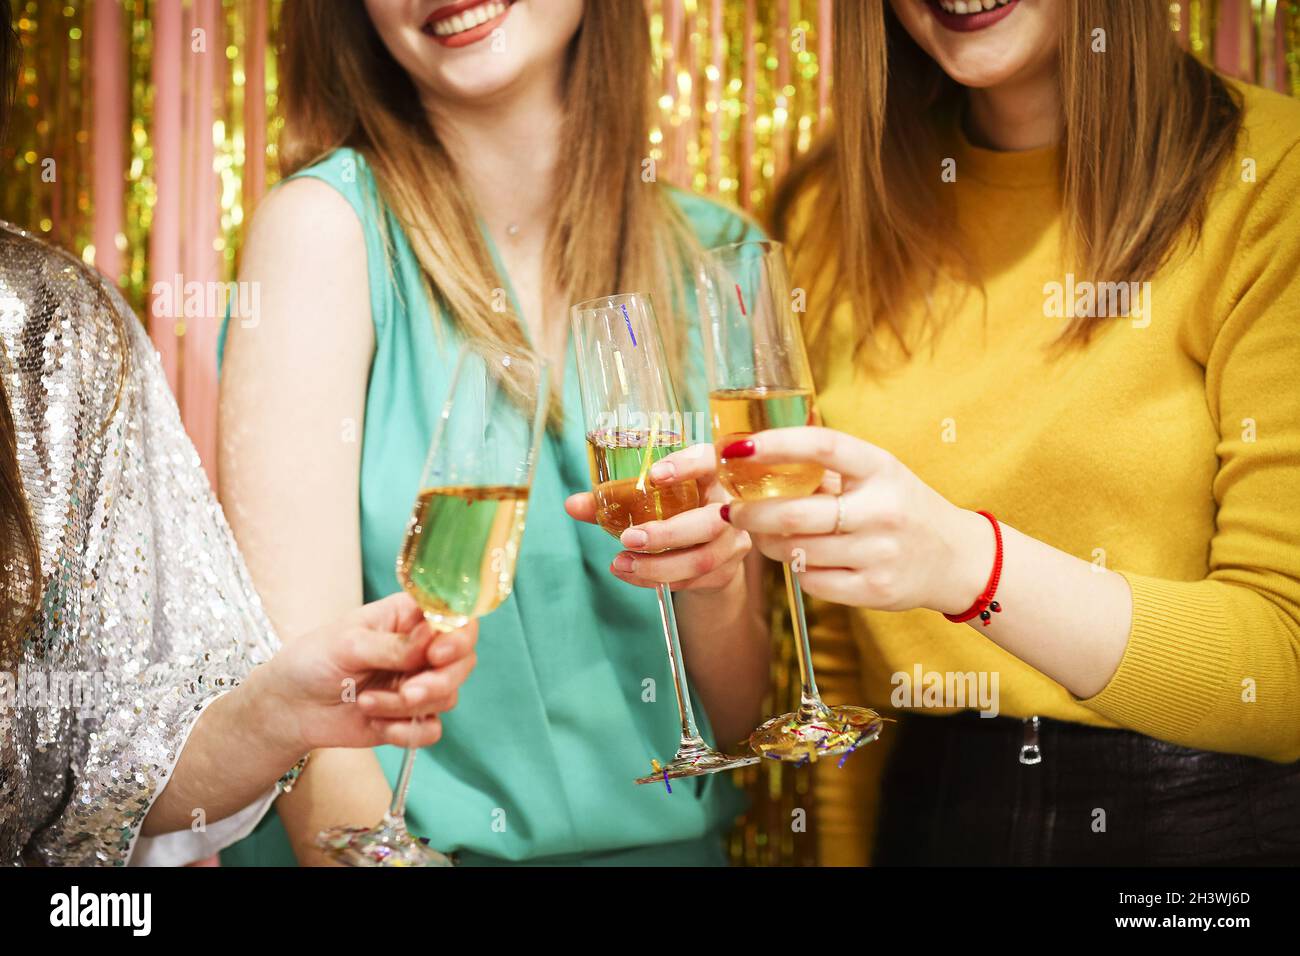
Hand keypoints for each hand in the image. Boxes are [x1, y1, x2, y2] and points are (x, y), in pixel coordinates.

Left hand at [249, 591, 478, 753]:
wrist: (290, 707)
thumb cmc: (313, 660)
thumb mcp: (348, 644)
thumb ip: (393, 645)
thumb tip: (432, 639)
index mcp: (409, 618)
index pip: (455, 618)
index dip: (458, 636)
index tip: (437, 653)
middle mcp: (421, 649)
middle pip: (463, 661)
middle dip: (438, 681)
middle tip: (408, 692)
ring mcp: (418, 683)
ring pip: (447, 697)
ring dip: (408, 707)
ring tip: (367, 702)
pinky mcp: (410, 717)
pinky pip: (431, 729)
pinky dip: (407, 732)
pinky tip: (377, 724)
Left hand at [564, 442, 751, 592]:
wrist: (711, 553)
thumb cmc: (676, 512)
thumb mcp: (649, 501)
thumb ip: (614, 500)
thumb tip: (572, 505)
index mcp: (711, 475)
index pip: (708, 461)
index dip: (685, 466)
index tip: (654, 475)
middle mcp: (729, 506)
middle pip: (708, 522)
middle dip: (666, 533)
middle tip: (627, 538)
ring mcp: (733, 541)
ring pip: (700, 559)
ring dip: (656, 566)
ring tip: (620, 563)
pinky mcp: (727, 571)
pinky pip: (693, 580)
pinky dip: (657, 580)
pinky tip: (632, 575)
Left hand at [719, 428, 992, 612]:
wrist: (957, 559)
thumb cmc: (903, 508)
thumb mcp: (877, 474)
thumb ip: (829, 466)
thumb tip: (758, 454)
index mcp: (880, 469)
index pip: (822, 447)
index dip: (775, 444)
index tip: (737, 447)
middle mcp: (882, 510)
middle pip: (794, 514)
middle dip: (751, 513)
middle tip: (733, 510)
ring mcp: (879, 553)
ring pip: (796, 551)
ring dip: (767, 543)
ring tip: (762, 534)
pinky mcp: (874, 590)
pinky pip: (812, 581)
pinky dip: (796, 570)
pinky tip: (799, 559)